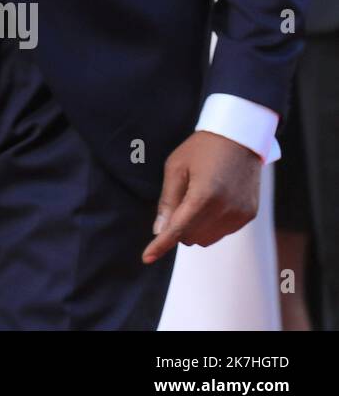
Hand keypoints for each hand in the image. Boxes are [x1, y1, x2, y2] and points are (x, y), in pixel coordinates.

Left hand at [142, 130, 260, 263]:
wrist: (239, 138)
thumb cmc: (201, 149)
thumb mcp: (176, 167)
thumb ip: (168, 201)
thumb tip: (159, 230)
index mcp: (204, 196)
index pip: (178, 229)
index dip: (161, 244)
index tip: (146, 257)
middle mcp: (225, 210)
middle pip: (191, 237)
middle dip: (178, 228)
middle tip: (177, 202)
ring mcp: (240, 215)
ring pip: (207, 239)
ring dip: (194, 228)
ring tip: (195, 198)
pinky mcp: (249, 215)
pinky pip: (223, 232)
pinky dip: (211, 224)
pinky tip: (211, 200)